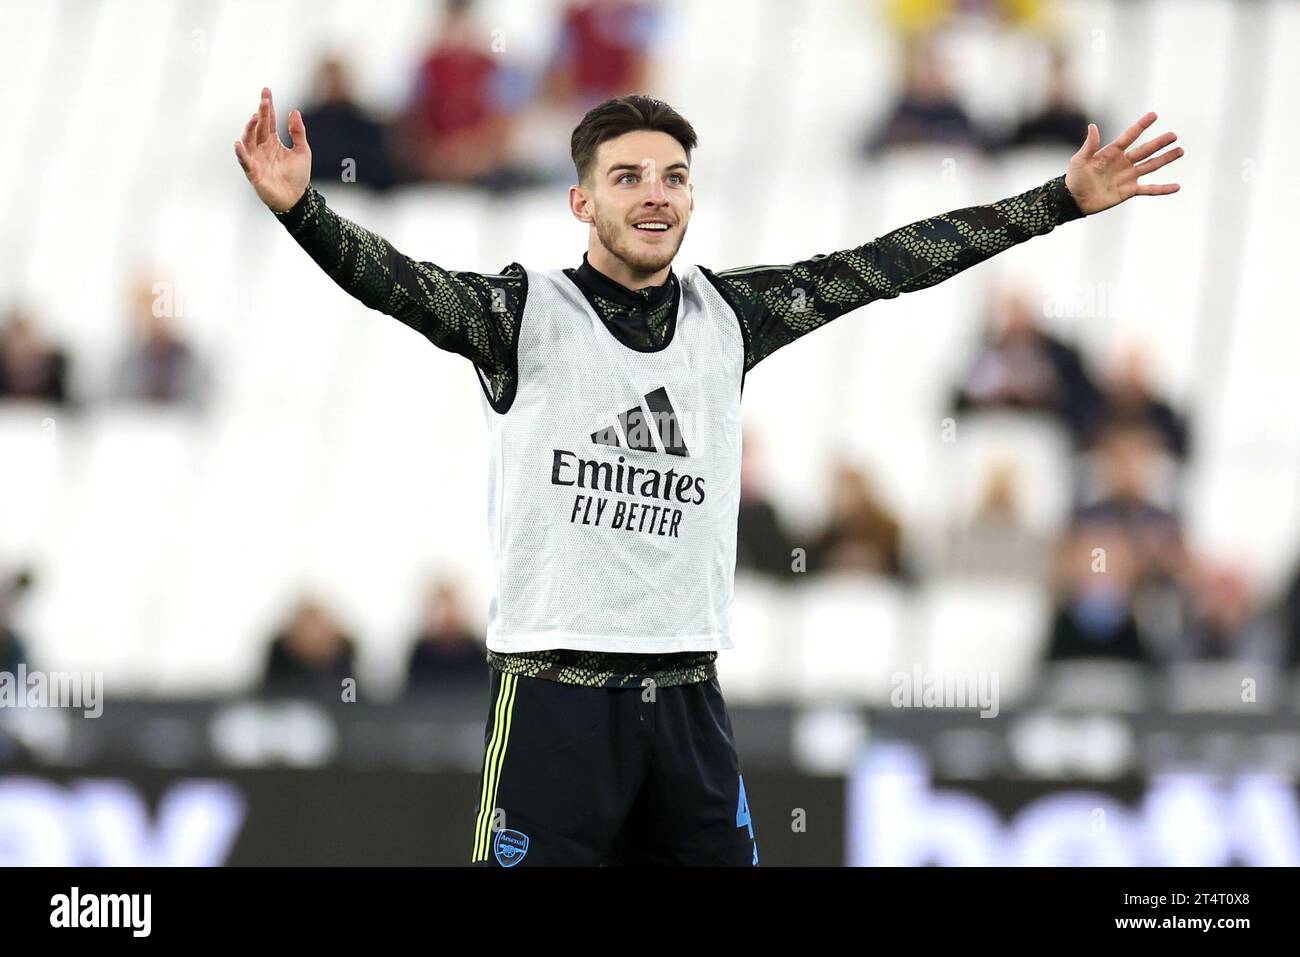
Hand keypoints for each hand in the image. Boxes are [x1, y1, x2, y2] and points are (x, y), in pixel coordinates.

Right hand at [234, 87, 310, 212]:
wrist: (297, 199)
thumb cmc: (298, 176)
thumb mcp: (302, 151)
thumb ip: (298, 132)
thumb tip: (294, 111)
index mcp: (272, 142)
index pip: (269, 121)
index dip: (267, 107)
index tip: (267, 91)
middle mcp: (262, 148)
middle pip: (259, 127)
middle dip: (261, 114)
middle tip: (264, 101)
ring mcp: (256, 159)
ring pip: (249, 140)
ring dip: (251, 128)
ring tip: (256, 117)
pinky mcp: (253, 172)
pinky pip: (244, 161)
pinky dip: (241, 153)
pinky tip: (238, 143)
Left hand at [1064, 112, 1182, 214]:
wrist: (1074, 200)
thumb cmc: (1075, 178)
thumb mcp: (1080, 160)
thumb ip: (1089, 145)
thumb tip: (1093, 125)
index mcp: (1112, 152)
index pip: (1129, 136)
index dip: (1141, 126)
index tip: (1153, 115)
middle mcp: (1123, 162)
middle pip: (1145, 150)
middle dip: (1159, 143)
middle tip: (1174, 135)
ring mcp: (1128, 176)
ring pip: (1151, 166)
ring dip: (1166, 159)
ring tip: (1180, 151)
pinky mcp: (1129, 191)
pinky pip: (1149, 190)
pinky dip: (1163, 189)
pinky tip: (1177, 187)